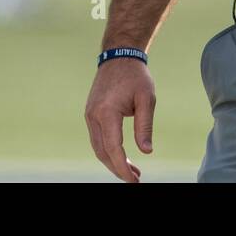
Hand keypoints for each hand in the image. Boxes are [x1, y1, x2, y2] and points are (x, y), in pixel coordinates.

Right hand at [85, 58, 155, 182]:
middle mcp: (93, 116)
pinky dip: (108, 150)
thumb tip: (146, 151)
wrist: (119, 56)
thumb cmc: (136, 76)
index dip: (122, 167)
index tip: (134, 180)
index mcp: (107, 112)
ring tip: (130, 171)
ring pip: (98, 147)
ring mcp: (89, 115)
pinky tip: (121, 156)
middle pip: (103, 152)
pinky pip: (97, 138)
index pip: (114, 148)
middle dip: (117, 168)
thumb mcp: (147, 99)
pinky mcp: (90, 114)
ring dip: (112, 161)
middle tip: (134, 179)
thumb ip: (145, 126)